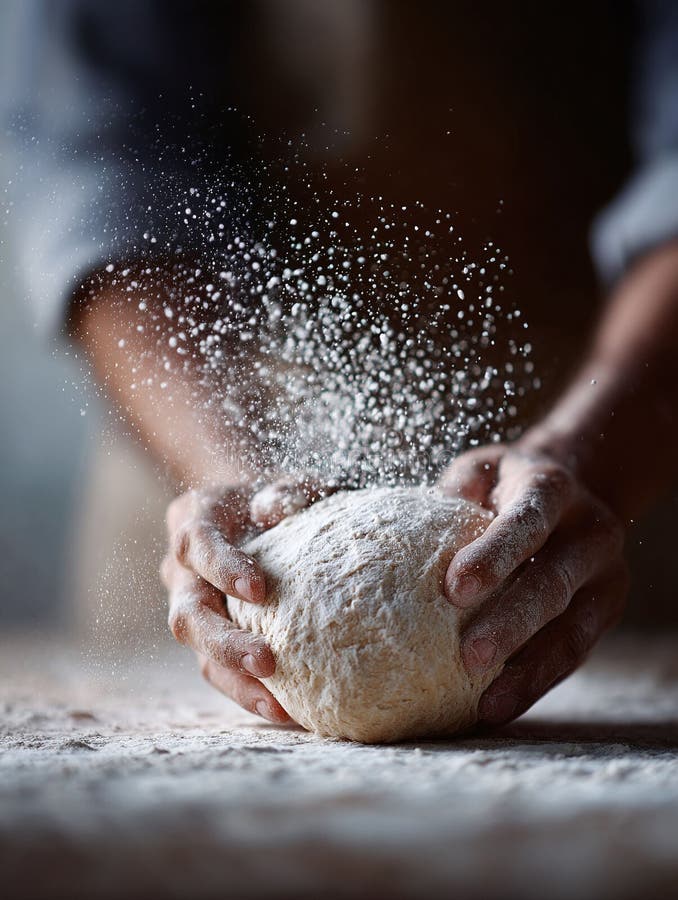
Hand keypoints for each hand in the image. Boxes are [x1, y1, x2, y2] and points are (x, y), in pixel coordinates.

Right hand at [161, 477, 334, 722]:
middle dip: (223, 641)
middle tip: (267, 662)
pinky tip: (287, 712)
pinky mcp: (211, 636)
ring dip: (236, 680)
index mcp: (195, 518)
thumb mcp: (291, 483)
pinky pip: (220, 670)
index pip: (196, 543)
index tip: (258, 588)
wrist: (259, 511)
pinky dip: (249, 692)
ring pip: (199, 651)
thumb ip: (287, 490)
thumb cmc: (281, 497)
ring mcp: (192, 605)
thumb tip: (273, 510)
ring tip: (281, 707)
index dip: (221, 567)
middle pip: (187, 612)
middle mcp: (183, 568)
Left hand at [439, 444, 627, 725]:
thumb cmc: (505, 484)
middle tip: (470, 656)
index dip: (495, 554)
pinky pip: (574, 653)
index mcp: (550, 488)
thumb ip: (454, 491)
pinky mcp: (607, 610)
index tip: (454, 589)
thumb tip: (406, 528)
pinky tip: (500, 706)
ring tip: (486, 703)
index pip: (527, 520)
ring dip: (528, 669)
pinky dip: (537, 683)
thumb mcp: (481, 468)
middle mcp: (589, 531)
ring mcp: (605, 575)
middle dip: (512, 622)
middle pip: (552, 583)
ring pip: (571, 629)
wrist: (581, 483)